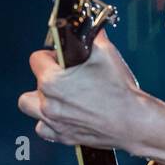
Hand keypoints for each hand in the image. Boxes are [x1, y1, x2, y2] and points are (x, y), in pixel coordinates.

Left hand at [19, 29, 148, 151]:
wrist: (133, 122)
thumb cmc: (120, 92)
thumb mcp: (105, 53)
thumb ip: (91, 36)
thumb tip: (88, 27)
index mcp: (52, 81)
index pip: (36, 59)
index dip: (51, 55)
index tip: (62, 58)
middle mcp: (48, 103)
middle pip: (34, 83)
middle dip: (46, 77)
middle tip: (65, 77)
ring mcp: (53, 122)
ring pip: (30, 106)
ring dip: (41, 99)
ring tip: (59, 96)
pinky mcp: (62, 137)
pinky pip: (43, 129)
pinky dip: (49, 122)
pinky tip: (63, 114)